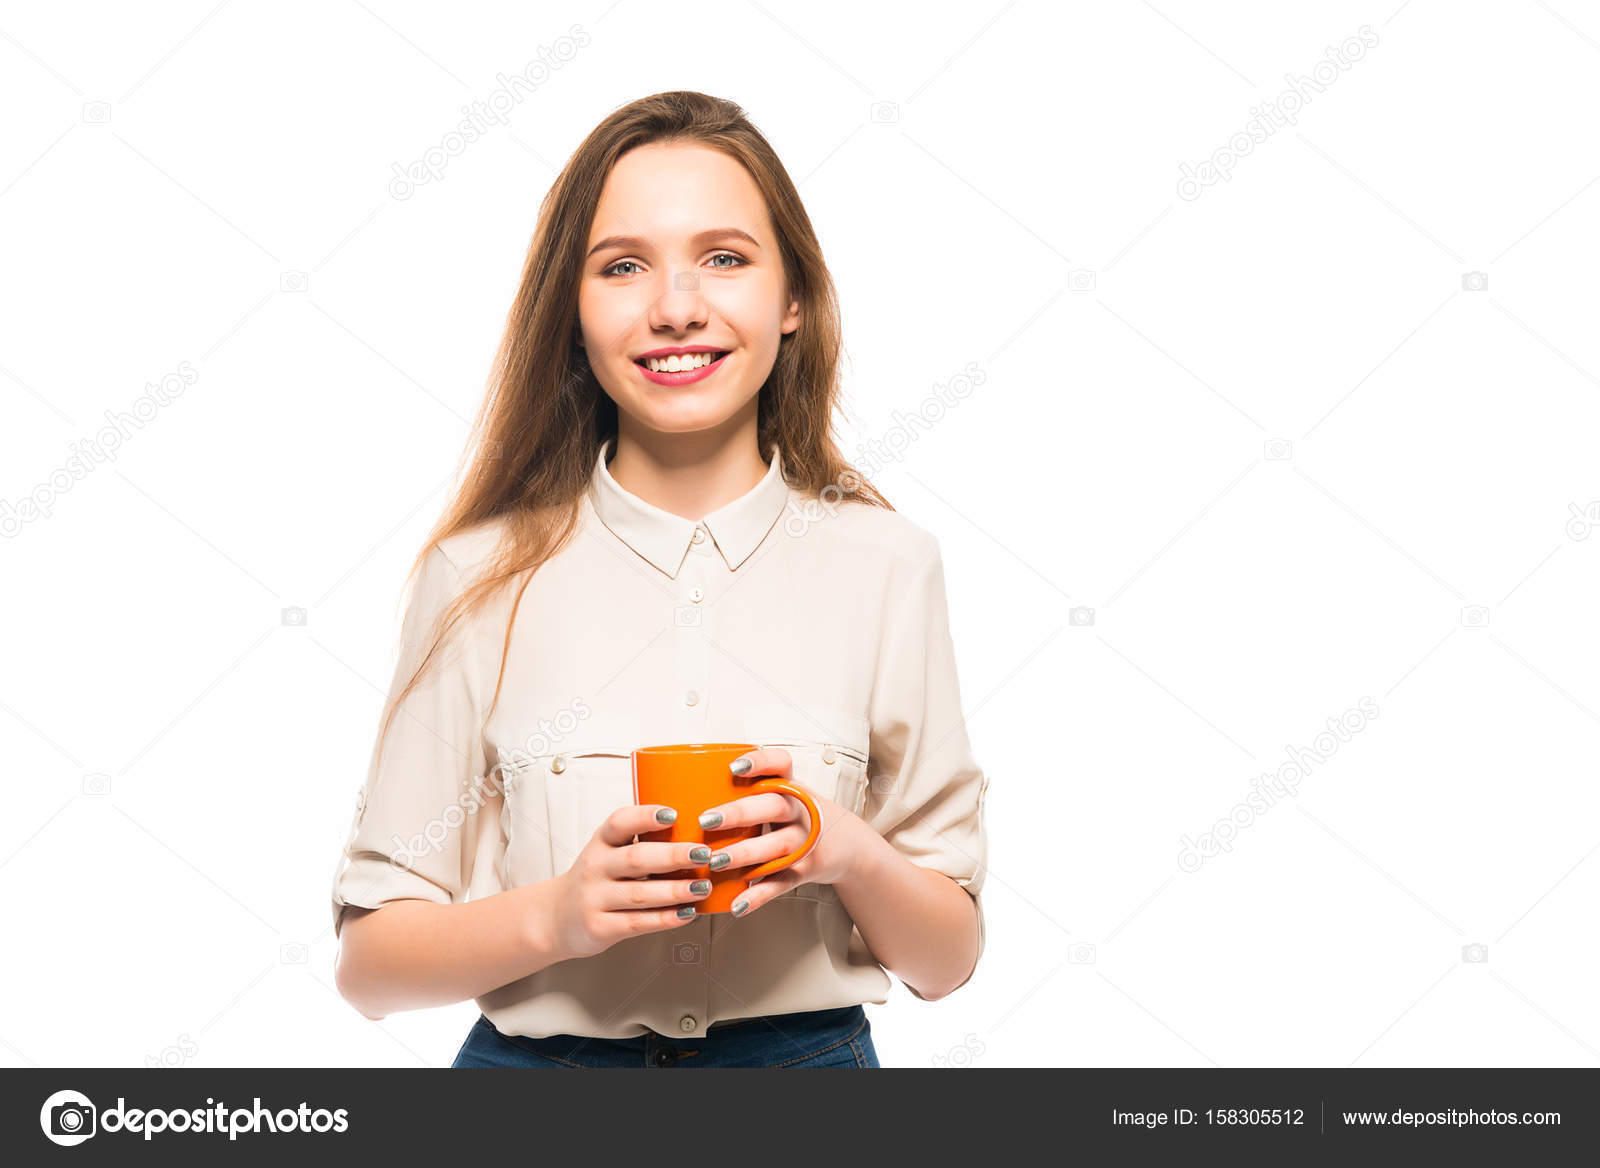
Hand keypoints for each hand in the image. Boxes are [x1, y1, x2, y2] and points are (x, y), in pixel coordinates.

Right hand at [548, 802, 710, 959]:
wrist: (559, 916)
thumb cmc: (598, 879)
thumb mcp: (609, 852)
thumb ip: (641, 842)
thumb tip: (694, 832)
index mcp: (601, 842)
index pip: (620, 822)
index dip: (646, 816)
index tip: (673, 815)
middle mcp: (595, 867)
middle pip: (637, 858)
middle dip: (673, 856)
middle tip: (703, 854)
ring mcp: (595, 898)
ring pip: (640, 894)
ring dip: (676, 890)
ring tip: (702, 886)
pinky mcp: (600, 927)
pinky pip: (638, 923)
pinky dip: (665, 919)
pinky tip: (687, 913)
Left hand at [698, 747, 875, 916]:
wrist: (845, 842)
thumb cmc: (795, 814)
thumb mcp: (782, 794)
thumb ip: (745, 792)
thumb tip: (682, 793)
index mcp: (789, 786)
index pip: (780, 763)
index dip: (759, 762)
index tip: (733, 767)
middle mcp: (799, 810)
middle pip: (773, 806)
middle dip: (739, 813)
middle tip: (706, 821)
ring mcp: (804, 841)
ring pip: (776, 846)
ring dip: (744, 854)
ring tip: (715, 862)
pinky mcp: (804, 870)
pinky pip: (781, 883)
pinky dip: (758, 895)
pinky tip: (737, 904)